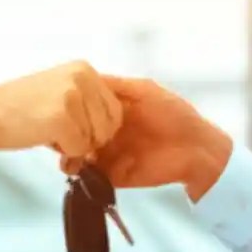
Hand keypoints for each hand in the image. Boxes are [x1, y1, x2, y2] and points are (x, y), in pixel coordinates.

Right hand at [0, 61, 122, 158]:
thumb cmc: (19, 108)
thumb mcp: (59, 92)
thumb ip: (86, 105)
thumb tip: (110, 133)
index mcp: (85, 69)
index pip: (115, 110)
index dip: (98, 129)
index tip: (75, 131)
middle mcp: (83, 77)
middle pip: (109, 126)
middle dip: (89, 140)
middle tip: (62, 137)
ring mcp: (73, 96)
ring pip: (94, 140)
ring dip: (74, 147)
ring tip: (48, 134)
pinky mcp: (62, 118)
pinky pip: (78, 149)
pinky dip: (63, 153)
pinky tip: (43, 139)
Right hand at [62, 76, 231, 200]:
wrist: (196, 151)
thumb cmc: (175, 115)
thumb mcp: (144, 90)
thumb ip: (116, 85)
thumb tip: (86, 76)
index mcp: (113, 111)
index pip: (83, 109)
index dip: (69, 106)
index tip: (55, 102)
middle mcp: (107, 132)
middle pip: (77, 132)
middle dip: (64, 132)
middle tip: (54, 130)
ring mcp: (108, 154)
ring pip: (79, 154)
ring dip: (67, 152)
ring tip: (63, 149)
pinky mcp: (113, 175)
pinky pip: (91, 174)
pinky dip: (79, 171)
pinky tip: (74, 163)